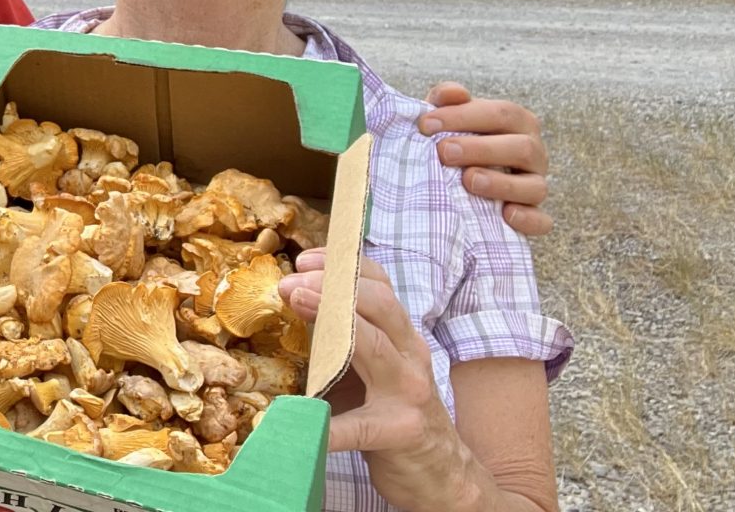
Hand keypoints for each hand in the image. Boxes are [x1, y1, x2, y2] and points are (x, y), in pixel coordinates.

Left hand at [280, 252, 484, 511]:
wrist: (444, 474)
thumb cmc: (395, 413)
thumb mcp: (376, 367)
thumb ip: (346, 337)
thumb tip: (295, 301)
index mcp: (401, 338)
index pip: (379, 286)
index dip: (342, 266)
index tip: (304, 260)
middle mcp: (410, 356)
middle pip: (380, 304)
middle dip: (332, 286)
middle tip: (291, 284)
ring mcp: (408, 394)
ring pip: (374, 345)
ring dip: (332, 321)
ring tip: (297, 304)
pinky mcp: (399, 433)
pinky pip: (356, 426)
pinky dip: (324, 423)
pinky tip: (294, 418)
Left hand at [419, 83, 551, 236]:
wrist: (455, 179)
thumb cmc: (454, 140)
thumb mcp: (447, 118)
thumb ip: (447, 100)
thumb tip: (454, 93)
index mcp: (518, 122)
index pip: (502, 113)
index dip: (464, 116)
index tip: (426, 124)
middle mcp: (534, 153)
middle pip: (522, 148)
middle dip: (481, 149)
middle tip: (443, 152)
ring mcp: (536, 186)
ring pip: (535, 186)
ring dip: (502, 184)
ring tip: (469, 180)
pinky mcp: (535, 217)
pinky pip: (542, 222)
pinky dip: (527, 219)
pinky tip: (505, 214)